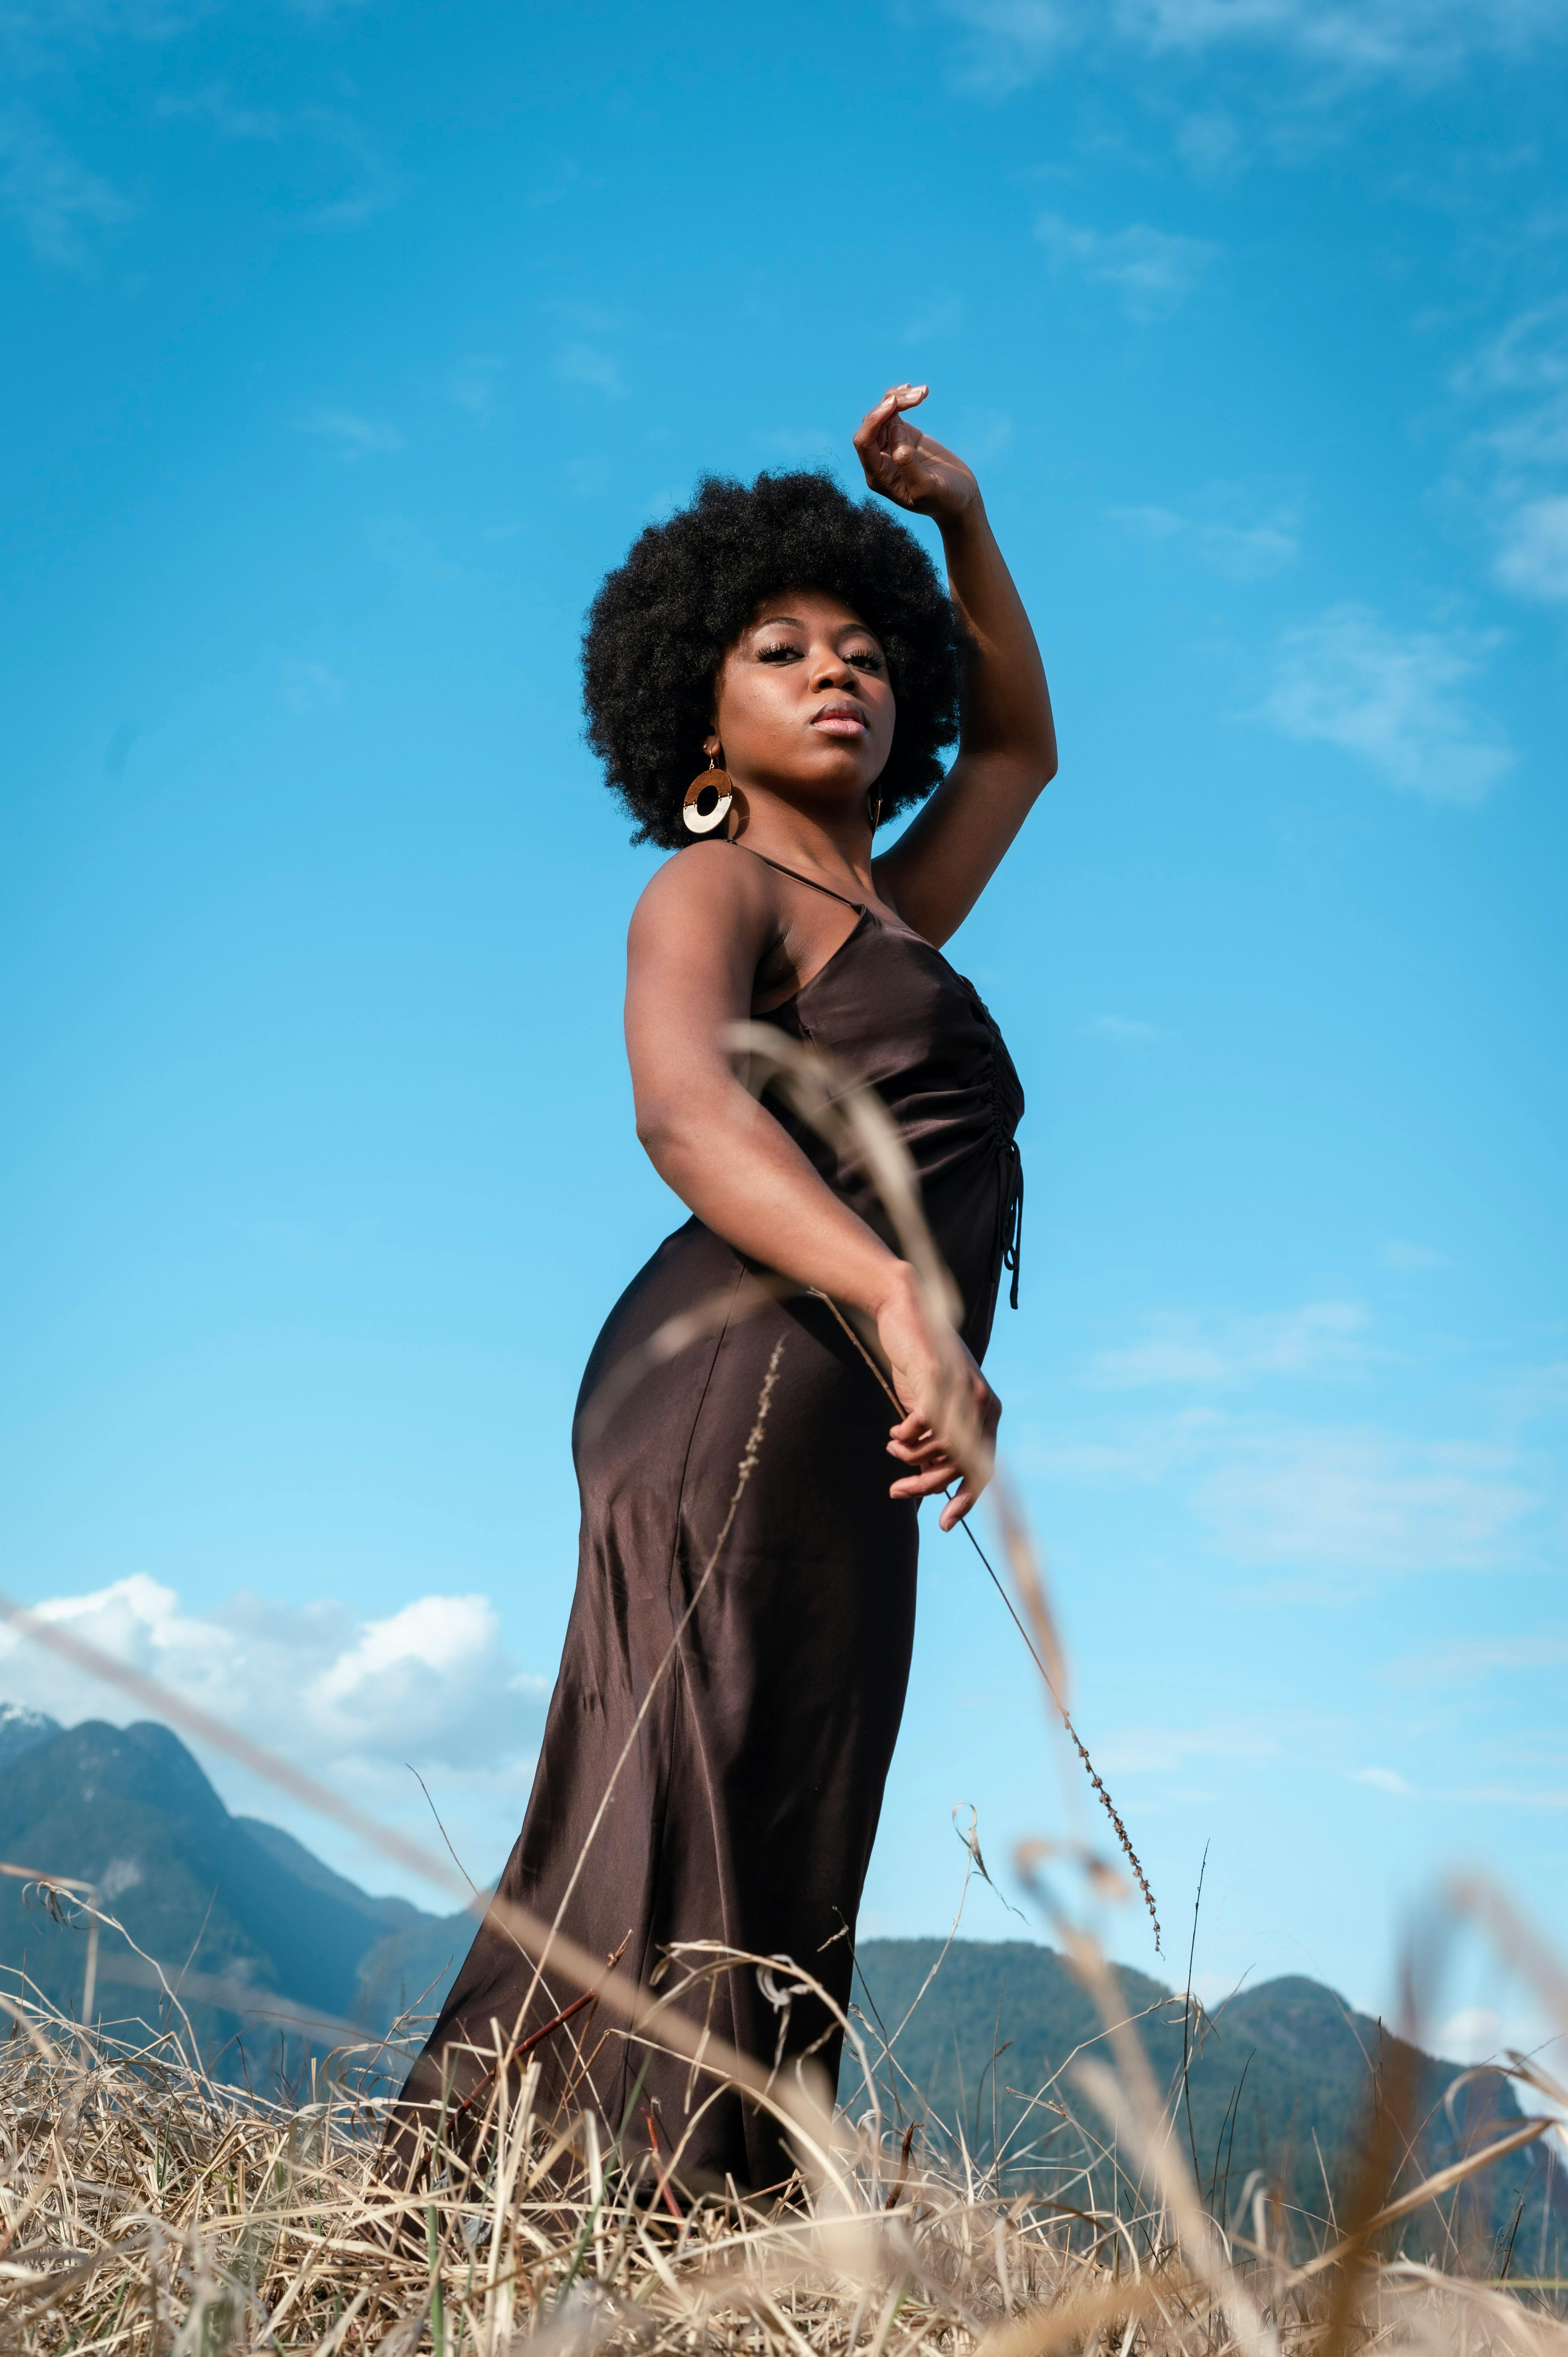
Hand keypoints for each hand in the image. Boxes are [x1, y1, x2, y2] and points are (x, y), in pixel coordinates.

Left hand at [853, 385, 979, 526]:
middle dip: (891, 406)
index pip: (864, 443)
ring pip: (884, 414)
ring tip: (922, 393)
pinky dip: (903, 399)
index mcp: (878, 476)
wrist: (960, 498)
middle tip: (917, 397)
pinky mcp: (904, 435)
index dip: (874, 421)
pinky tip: (918, 392)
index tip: (894, 405)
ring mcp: (891, 445)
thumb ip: (907, 463)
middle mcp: (880, 460)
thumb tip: (894, 430)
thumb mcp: (926, 488)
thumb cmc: (943, 500)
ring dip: (899, 399)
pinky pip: (895, 412)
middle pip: (873, 424)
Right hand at [873, 1268, 999, 1529]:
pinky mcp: (936, 1382)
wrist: (905, 1313)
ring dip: (910, 1458)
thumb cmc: (918, 1364)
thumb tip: (931, 1481)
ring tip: (892, 1446)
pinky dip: (905, 1437)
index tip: (944, 1524)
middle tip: (896, 1491)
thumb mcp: (932, 1407)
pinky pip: (920, 1429)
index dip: (965, 1499)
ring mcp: (961, 1392)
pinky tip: (895, 1431)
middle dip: (926, 1486)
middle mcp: (982, 1404)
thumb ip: (939, 1440)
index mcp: (987, 1412)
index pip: (984, 1469)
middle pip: (959, 1466)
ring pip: (939, 1450)